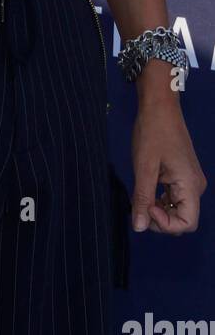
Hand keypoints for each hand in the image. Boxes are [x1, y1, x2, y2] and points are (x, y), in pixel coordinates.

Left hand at [131, 94, 206, 232]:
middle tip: (138, 204)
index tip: (146, 208)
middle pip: (182, 218)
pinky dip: (159, 199)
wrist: (159, 105)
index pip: (187, 223)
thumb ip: (143, 198)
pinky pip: (173, 197)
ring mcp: (190, 180)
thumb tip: (139, 228)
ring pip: (177, 209)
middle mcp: (195, 186)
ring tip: (140, 195)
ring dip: (158, 209)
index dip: (165, 224)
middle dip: (160, 219)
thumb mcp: (144, 167)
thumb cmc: (152, 132)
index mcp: (191, 185)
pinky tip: (145, 189)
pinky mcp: (182, 174)